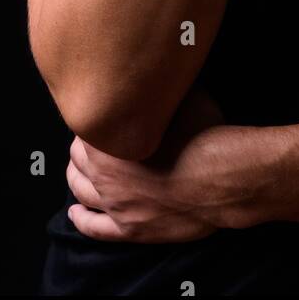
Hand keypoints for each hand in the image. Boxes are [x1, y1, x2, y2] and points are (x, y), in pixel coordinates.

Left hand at [66, 85, 283, 242]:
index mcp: (109, 139)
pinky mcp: (130, 230)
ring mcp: (116, 205)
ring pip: (81, 192)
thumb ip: (163, 88)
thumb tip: (162, 69)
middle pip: (78, 159)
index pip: (84, 126)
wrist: (222, 180)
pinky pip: (94, 229)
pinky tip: (75, 214)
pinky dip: (81, 220)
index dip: (94, 117)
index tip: (103, 112)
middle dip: (82, 148)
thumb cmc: (204, 135)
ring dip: (77, 179)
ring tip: (76, 172)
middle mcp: (104, 174)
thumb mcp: (185, 96)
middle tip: (92, 139)